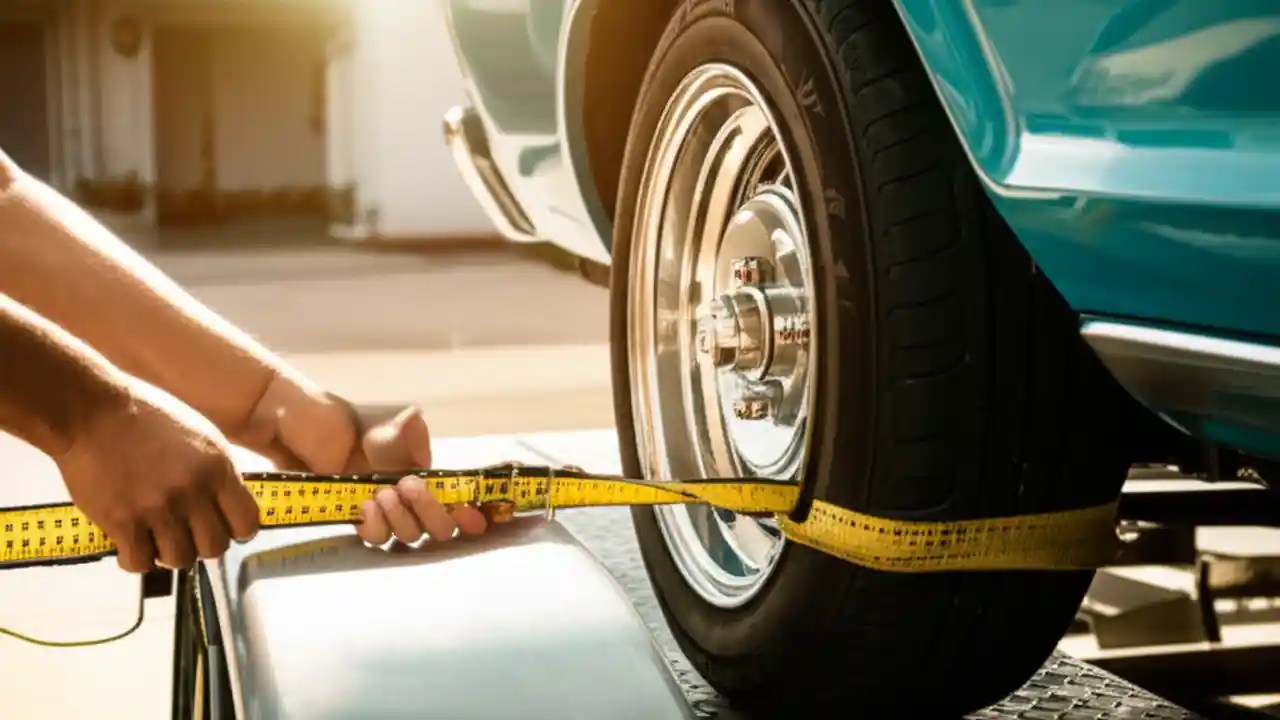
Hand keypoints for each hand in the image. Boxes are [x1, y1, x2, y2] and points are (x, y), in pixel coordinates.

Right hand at [57, 379, 259, 572]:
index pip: (247, 523)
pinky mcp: (122, 521)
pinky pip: (139, 563)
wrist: (92, 411)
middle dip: (202, 544)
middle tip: (186, 532)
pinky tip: (132, 544)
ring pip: (180, 559)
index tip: (224, 527)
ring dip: (169, 553)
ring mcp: (158, 508)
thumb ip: (217, 471)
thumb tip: (229, 504)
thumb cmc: (145, 417)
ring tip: (157, 536)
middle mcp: (193, 491)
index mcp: (218, 467)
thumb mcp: (200, 435)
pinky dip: (137, 559)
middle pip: (215, 547)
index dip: (237, 530)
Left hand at [241, 374, 487, 546]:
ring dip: (402, 518)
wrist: (283, 427)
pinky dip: (375, 527)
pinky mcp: (354, 518)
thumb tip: (415, 421)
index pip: (455, 494)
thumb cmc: (329, 417)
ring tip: (381, 495)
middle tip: (409, 489)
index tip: (471, 516)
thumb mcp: (370, 422)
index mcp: (418, 465)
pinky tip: (364, 508)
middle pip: (438, 524)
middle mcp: (405, 490)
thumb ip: (398, 432)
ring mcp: (381, 506)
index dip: (467, 509)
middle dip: (432, 512)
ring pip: (409, 534)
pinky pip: (376, 537)